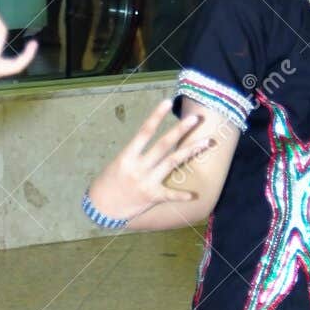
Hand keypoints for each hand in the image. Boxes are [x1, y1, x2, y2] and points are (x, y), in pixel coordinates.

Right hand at [86, 99, 213, 221]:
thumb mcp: (120, 162)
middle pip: (163, 144)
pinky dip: (181, 195)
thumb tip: (156, 139)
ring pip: (173, 162)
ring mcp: (146, 182)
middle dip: (180, 130)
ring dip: (191, 151)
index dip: (157, 115)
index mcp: (127, 155)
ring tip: (208, 141)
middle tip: (195, 118)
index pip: (145, 131)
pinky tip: (194, 195)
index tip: (168, 101)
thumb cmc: (111, 181)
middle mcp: (138, 167)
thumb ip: (137, 152)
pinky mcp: (152, 197)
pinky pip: (169, 195)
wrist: (102, 207)